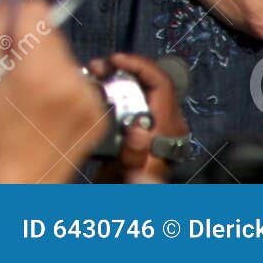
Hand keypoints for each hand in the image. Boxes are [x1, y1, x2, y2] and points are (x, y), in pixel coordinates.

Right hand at [0, 0, 106, 182]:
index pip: (35, 7)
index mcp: (35, 69)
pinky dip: (59, 88)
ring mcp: (88, 100)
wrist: (12, 189)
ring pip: (63, 55)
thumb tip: (3, 2)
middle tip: (8, 72)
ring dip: (44, 64)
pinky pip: (76, 82)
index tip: (3, 34)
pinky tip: (43, 111)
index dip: (14, 15)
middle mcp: (69, 81)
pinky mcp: (97, 115)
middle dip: (28, 41)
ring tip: (25, 96)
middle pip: (50, 30)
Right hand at [87, 53, 187, 182]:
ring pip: (142, 88)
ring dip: (116, 76)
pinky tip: (98, 88)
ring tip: (95, 74)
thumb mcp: (127, 175)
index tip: (114, 60)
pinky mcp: (147, 126)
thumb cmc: (128, 188)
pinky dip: (116, 87)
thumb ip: (134, 156)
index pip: (161, 83)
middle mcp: (167, 123)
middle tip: (98, 68)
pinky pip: (135, 96)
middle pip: (150, 81)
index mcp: (167, 130)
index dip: (139, 65)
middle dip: (122, 68)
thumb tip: (137, 131)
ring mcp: (158, 124)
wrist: (130, 202)